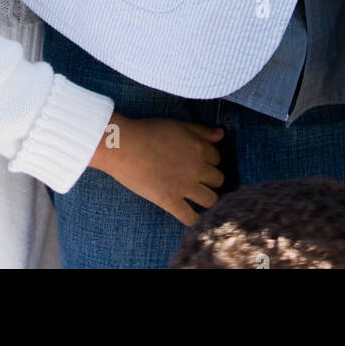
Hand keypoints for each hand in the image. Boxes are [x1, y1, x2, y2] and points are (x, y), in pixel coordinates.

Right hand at [89, 111, 224, 225]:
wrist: (123, 145)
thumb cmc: (147, 131)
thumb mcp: (177, 124)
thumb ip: (201, 130)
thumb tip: (221, 134)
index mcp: (199, 147)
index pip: (217, 159)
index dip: (209, 160)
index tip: (199, 162)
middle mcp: (196, 168)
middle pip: (218, 179)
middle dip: (210, 179)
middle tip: (198, 179)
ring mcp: (184, 186)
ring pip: (211, 200)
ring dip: (207, 199)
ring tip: (198, 197)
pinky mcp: (170, 201)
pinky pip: (191, 218)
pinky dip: (195, 221)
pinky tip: (192, 218)